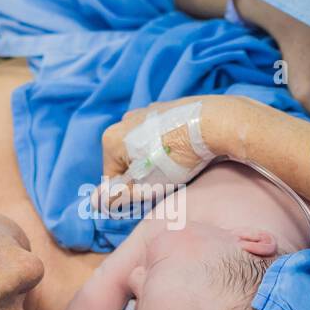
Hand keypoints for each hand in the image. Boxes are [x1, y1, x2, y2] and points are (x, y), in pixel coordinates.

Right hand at [96, 96, 236, 208]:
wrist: (210, 124)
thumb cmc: (175, 157)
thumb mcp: (144, 186)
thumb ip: (117, 196)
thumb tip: (98, 201)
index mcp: (111, 139)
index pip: (111, 177)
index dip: (128, 192)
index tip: (148, 195)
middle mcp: (124, 121)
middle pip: (126, 161)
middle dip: (142, 175)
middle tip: (164, 182)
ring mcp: (145, 112)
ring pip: (143, 148)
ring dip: (155, 160)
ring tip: (177, 167)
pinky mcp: (165, 109)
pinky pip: (159, 135)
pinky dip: (167, 145)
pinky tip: (184, 152)